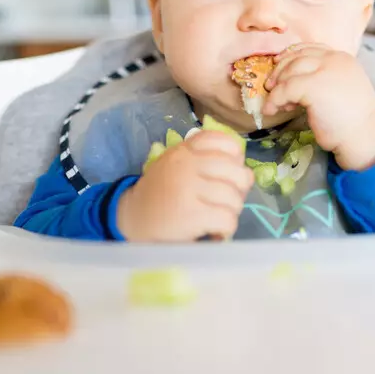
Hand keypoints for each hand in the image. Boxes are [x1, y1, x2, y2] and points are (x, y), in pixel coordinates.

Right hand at [116, 131, 253, 241]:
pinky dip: (226, 229)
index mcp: (184, 151)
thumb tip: (243, 171)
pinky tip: (215, 231)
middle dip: (239, 190)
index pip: (225, 142)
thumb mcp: (175, 165)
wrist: (131, 219)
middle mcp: (187, 165)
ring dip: (231, 212)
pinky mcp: (191, 215)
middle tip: (226, 201)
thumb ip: (202, 160)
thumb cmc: (160, 194)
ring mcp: (188, 189)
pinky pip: (227, 219)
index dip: (235, 159)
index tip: (227, 174)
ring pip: (234, 197)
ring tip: (218, 217)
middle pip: (237, 172)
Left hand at [262, 43, 374, 170]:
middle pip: (297, 57)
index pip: (311, 48)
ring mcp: (324, 71)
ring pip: (289, 72)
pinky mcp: (313, 86)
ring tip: (276, 103)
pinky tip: (271, 110)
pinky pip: (285, 89)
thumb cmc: (352, 118)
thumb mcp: (340, 88)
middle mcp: (334, 59)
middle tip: (271, 86)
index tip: (279, 65)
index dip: (291, 56)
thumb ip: (323, 77)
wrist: (364, 135)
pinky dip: (274, 100)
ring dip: (277, 88)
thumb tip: (291, 80)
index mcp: (342, 58)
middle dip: (280, 71)